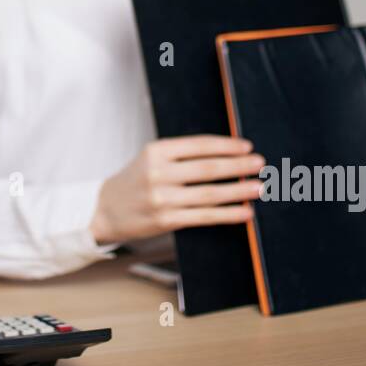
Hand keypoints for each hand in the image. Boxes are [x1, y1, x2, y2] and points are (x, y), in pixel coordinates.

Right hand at [90, 135, 263, 244]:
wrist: (104, 209)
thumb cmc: (135, 181)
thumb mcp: (151, 158)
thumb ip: (182, 156)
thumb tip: (226, 156)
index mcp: (156, 150)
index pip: (199, 145)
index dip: (226, 145)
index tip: (247, 147)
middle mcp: (158, 173)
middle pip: (208, 168)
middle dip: (238, 166)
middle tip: (261, 164)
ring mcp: (162, 198)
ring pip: (210, 194)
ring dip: (239, 190)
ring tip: (259, 187)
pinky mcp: (166, 220)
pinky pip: (204, 217)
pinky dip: (228, 214)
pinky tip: (245, 212)